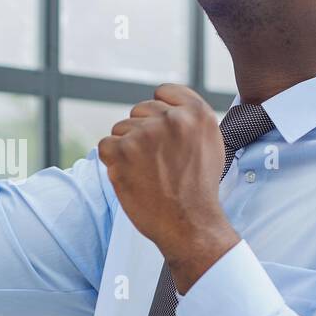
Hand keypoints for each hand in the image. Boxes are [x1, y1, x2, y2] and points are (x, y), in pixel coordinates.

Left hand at [97, 84, 239, 292]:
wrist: (189, 224)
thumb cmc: (198, 189)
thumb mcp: (209, 143)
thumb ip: (190, 119)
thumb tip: (165, 103)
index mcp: (197, 113)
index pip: (163, 92)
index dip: (159, 112)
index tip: (162, 132)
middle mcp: (172, 119)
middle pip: (140, 110)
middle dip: (143, 132)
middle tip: (157, 162)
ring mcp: (145, 134)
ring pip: (121, 128)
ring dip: (127, 148)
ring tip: (146, 172)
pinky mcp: (122, 151)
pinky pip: (106, 145)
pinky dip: (113, 162)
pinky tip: (132, 176)